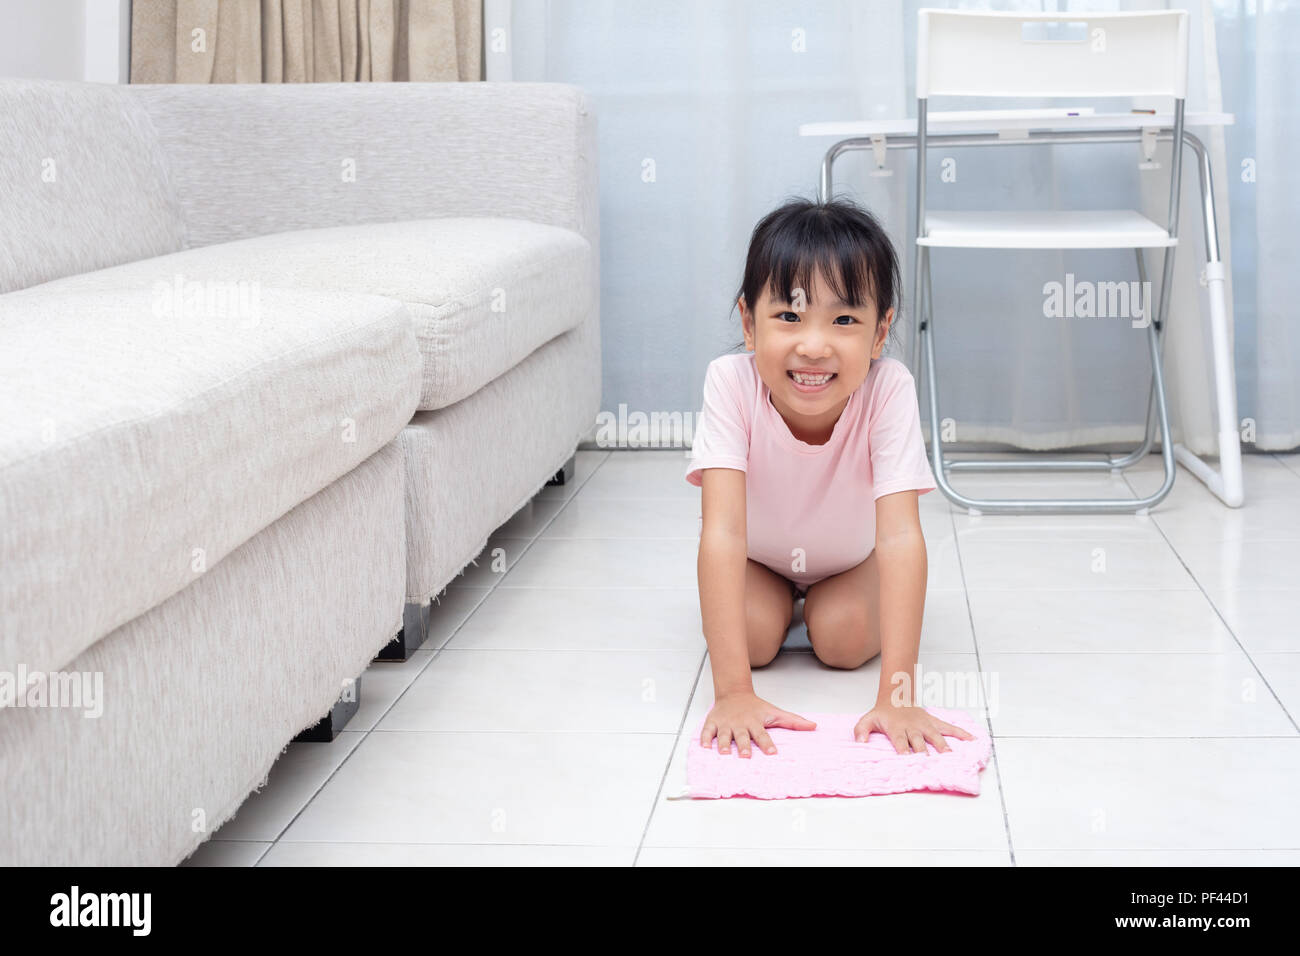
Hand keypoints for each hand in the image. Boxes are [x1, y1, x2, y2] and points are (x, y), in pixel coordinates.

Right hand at [701, 692, 816, 757]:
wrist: (734, 692)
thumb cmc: (755, 706)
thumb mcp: (774, 712)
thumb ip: (793, 721)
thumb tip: (813, 726)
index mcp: (755, 722)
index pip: (763, 735)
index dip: (767, 744)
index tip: (772, 753)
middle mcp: (740, 724)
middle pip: (742, 736)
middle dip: (744, 746)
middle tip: (745, 756)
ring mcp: (725, 723)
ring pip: (724, 735)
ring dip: (723, 744)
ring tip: (723, 753)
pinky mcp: (713, 722)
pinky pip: (707, 731)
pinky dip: (705, 738)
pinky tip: (704, 747)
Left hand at [854, 703, 974, 754]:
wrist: (896, 697)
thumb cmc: (883, 714)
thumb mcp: (868, 719)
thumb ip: (861, 730)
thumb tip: (860, 742)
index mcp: (897, 728)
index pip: (900, 741)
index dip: (903, 750)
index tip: (907, 758)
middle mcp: (913, 727)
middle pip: (919, 741)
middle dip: (924, 751)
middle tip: (930, 762)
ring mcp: (925, 725)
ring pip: (935, 735)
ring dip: (942, 744)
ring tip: (949, 754)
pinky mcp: (934, 722)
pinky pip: (949, 727)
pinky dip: (961, 733)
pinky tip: (972, 739)